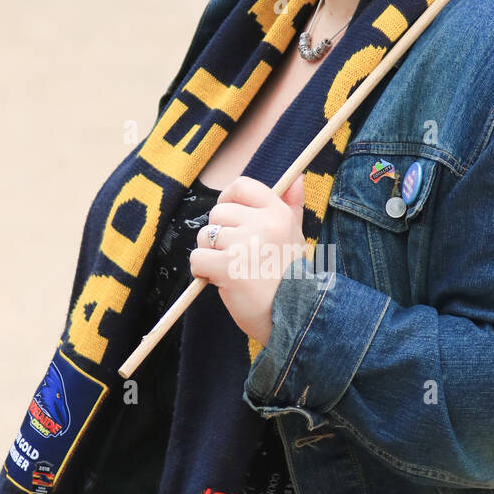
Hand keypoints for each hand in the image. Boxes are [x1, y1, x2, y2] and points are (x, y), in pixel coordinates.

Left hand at [189, 173, 308, 346]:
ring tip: (230, 270)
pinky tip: (218, 281)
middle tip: (236, 256)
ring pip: (205, 236)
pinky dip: (201, 272)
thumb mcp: (296, 235)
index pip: (241, 186)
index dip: (227, 200)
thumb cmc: (291, 276)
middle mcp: (262, 224)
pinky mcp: (228, 268)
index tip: (229, 219)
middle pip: (218, 213)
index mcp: (277, 213)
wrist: (295, 316)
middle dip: (219, 235)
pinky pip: (197, 259)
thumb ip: (292, 206)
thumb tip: (296, 177)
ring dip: (210, 254)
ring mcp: (244, 246)